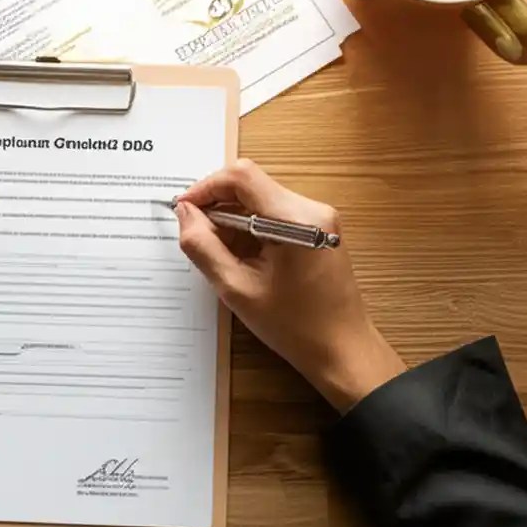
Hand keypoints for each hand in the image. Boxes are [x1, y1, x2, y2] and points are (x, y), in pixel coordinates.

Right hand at [175, 160, 405, 411]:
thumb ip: (203, 246)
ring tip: (225, 258)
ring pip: (260, 199)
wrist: (342, 349)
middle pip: (250, 186)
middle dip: (218, 208)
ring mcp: (319, 217)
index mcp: (295, 220)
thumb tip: (185, 213)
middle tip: (200, 242)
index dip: (206, 187)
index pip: (241, 177)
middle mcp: (312, 209)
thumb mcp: (236, 288)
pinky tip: (246, 259)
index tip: (184, 210)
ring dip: (234, 221)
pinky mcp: (319, 228)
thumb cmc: (295, 326)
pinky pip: (275, 213)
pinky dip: (252, 229)